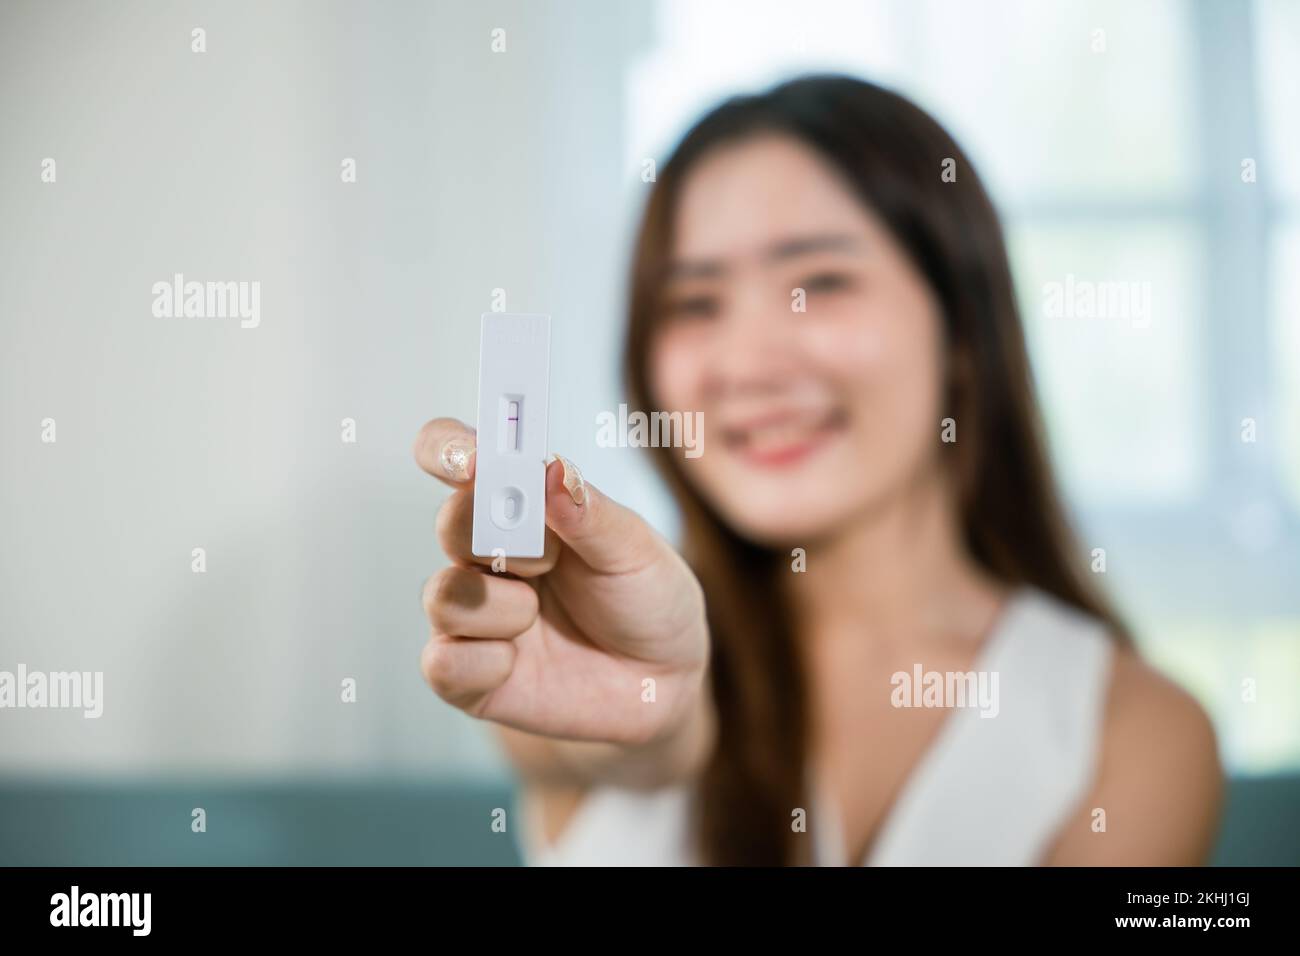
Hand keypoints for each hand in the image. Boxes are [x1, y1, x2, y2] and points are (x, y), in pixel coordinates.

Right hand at [413, 417, 710, 748]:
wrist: (663, 683)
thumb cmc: (648, 601)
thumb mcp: (636, 551)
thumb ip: (591, 513)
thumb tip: (553, 468)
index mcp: (524, 505)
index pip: (458, 459)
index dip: (448, 449)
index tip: (470, 460)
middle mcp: (489, 554)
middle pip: (449, 524)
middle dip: (497, 541)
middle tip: (547, 561)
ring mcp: (475, 614)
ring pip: (443, 596)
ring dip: (502, 607)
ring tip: (539, 617)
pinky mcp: (469, 674)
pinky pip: (443, 663)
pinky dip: (487, 663)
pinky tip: (519, 663)